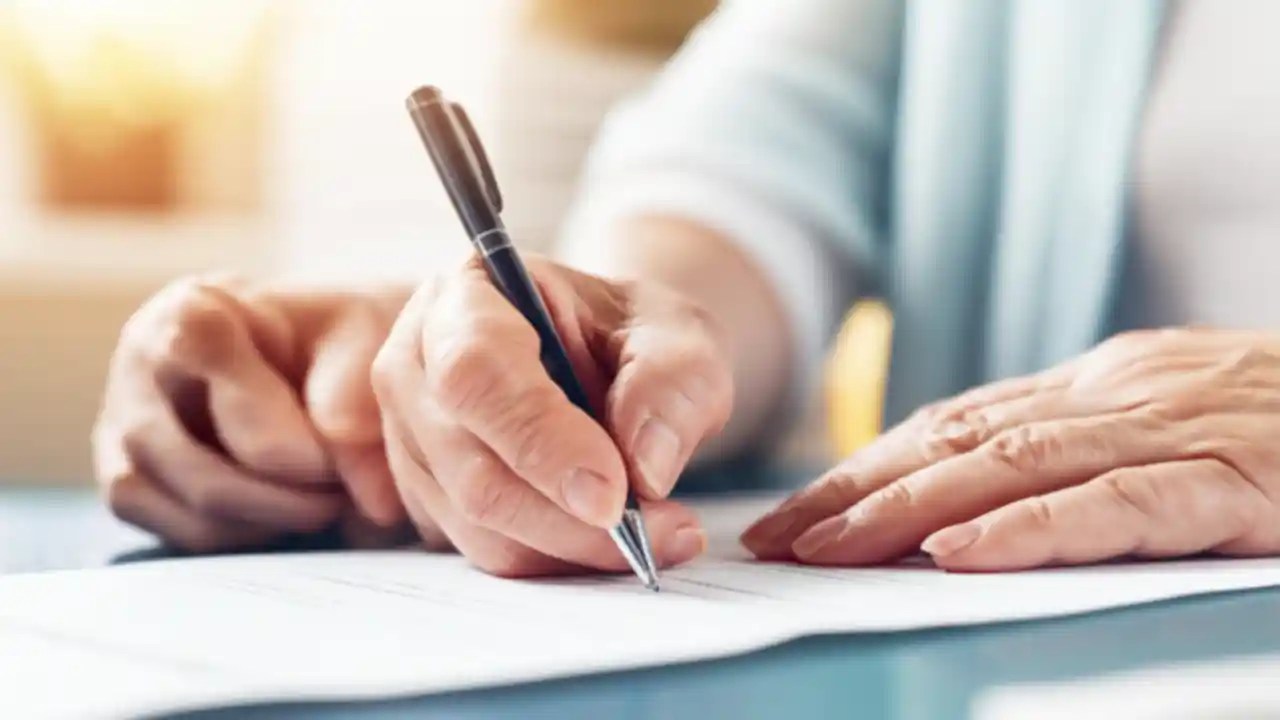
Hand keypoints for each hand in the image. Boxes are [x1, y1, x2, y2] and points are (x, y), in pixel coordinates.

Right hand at [94, 276, 412, 551]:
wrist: (308, 335)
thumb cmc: (331, 330)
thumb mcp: (363, 335)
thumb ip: (358, 402)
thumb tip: (375, 501)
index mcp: (190, 316)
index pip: (232, 407)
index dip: (295, 452)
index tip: (338, 461)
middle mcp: (139, 371)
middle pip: (204, 479)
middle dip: (288, 503)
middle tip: (344, 495)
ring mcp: (122, 428)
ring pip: (190, 515)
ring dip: (270, 522)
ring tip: (324, 495)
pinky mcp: (131, 479)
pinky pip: (182, 536)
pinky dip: (246, 534)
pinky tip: (286, 506)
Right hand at [372, 255, 733, 576]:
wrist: (614, 359)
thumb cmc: (634, 335)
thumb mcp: (680, 335)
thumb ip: (671, 384)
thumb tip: (644, 468)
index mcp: (467, 296)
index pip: (477, 371)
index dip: (539, 439)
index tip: (613, 493)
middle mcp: (418, 366)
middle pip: (472, 466)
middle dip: (571, 518)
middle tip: (661, 531)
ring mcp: (414, 439)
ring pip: (480, 522)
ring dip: (574, 547)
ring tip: (659, 534)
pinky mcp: (431, 497)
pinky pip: (489, 551)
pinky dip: (560, 559)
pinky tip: (616, 541)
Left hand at [742, 329, 1279, 570]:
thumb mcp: (1168, 424)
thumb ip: (1081, 454)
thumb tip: (976, 504)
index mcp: (1097, 387)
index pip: (952, 426)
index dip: (864, 469)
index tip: (793, 512)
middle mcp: (1116, 396)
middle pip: (958, 442)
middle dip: (857, 491)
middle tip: (777, 539)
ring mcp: (1172, 430)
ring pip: (1014, 465)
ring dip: (910, 509)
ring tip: (831, 547)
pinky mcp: (1234, 478)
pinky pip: (1118, 503)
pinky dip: (1034, 528)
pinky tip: (962, 554)